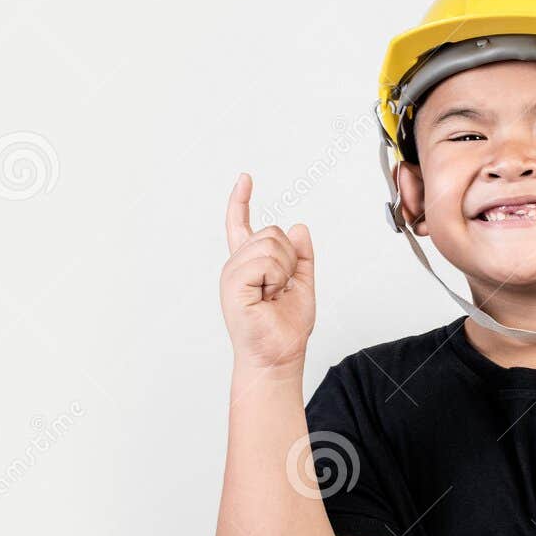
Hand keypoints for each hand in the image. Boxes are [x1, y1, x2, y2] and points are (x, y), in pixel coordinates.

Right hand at [220, 172, 315, 374]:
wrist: (279, 356)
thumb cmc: (286, 329)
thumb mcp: (303, 284)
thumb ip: (301, 257)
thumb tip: (298, 228)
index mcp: (249, 265)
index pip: (241, 226)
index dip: (241, 201)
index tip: (245, 179)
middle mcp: (237, 266)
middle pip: (271, 231)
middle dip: (289, 257)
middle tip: (281, 288)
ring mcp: (232, 274)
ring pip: (270, 243)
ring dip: (283, 269)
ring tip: (273, 294)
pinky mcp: (233, 284)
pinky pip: (264, 261)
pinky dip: (275, 277)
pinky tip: (268, 296)